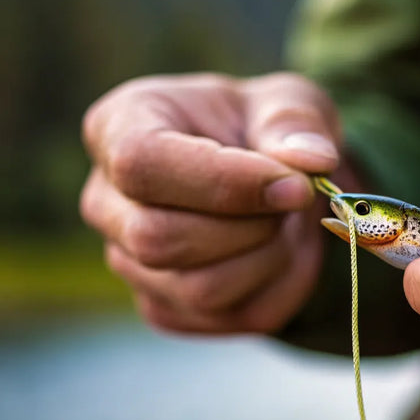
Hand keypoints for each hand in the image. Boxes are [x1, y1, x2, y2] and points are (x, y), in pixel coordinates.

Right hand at [81, 72, 350, 333]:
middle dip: (250, 226)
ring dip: (269, 259)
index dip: (223, 182)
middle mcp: (107, 199)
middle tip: (295, 199)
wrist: (270, 178)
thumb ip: (296, 121)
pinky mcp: (164, 307)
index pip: (141, 164)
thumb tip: (312, 160)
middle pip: (159, 239)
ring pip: (198, 289)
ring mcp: (127, 260)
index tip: (295, 185)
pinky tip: (280, 252)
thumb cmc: (265, 128)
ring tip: (286, 223)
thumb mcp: (290, 101)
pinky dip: (274, 289)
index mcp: (120, 125)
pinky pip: (226, 317)